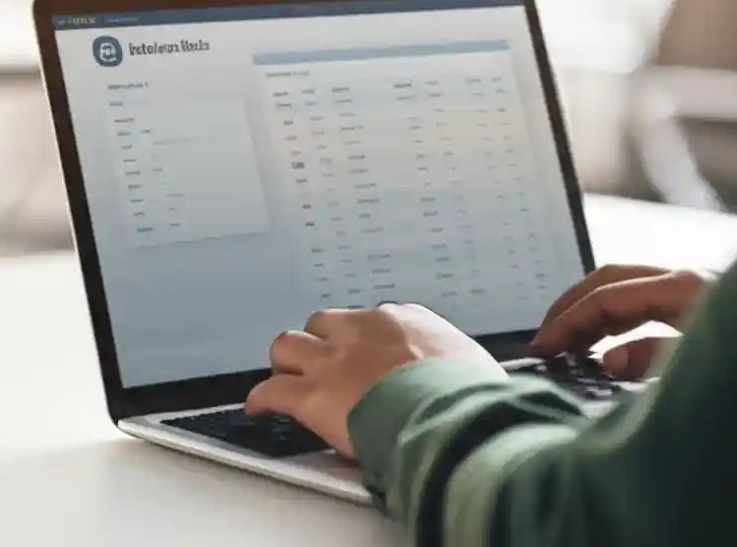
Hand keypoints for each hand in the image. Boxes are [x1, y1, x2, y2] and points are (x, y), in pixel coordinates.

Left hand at [245, 302, 503, 457]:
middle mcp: (364, 331)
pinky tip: (259, 408)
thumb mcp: (476, 369)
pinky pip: (272, 391)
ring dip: (287, 363)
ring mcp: (333, 361)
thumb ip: (462, 369)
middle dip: (321, 344)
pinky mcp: (311, 394)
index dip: (366, 342)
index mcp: (406, 322)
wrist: (447, 417)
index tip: (369, 358)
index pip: (375, 320)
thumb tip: (477, 384)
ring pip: (289, 345)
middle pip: (325, 324)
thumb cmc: (470, 398)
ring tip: (285, 378)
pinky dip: (261, 400)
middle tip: (322, 365)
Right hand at [530, 265, 713, 379]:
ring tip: (564, 345)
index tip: (542, 349)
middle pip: (611, 279)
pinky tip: (602, 344)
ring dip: (590, 312)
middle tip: (543, 340)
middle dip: (570, 306)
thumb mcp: (706, 371)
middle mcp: (685, 280)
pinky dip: (615, 318)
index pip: (608, 297)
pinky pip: (645, 302)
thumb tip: (607, 359)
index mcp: (685, 289)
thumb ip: (654, 361)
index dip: (569, 321)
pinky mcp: (701, 305)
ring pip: (626, 288)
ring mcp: (694, 290)